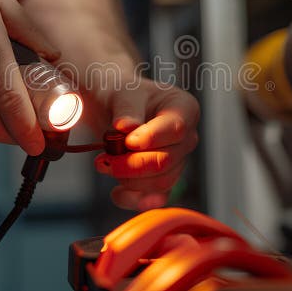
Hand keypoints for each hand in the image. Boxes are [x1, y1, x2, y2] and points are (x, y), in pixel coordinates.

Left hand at [93, 79, 198, 210]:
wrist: (112, 108)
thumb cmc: (121, 95)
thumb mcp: (121, 92)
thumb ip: (126, 108)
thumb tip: (127, 127)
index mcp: (184, 109)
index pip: (176, 129)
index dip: (150, 139)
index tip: (126, 140)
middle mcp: (186, 137)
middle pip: (166, 160)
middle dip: (132, 164)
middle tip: (105, 158)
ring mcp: (177, 161)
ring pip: (161, 182)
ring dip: (129, 179)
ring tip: (104, 164)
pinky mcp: (164, 180)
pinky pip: (154, 199)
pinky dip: (133, 199)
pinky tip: (116, 192)